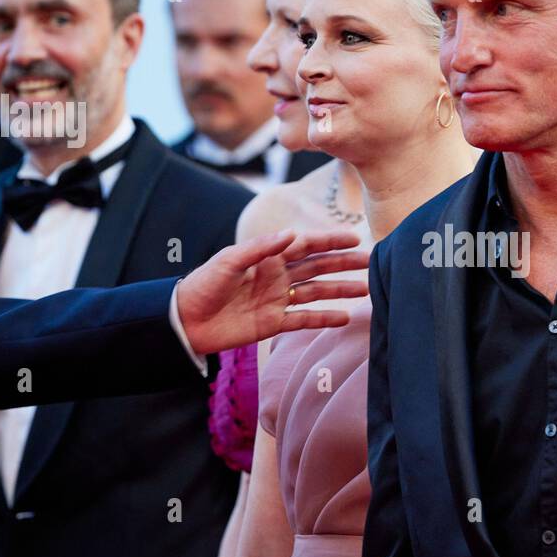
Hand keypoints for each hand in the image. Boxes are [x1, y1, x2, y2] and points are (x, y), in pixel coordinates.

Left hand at [177, 229, 368, 354]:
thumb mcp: (229, 260)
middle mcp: (277, 276)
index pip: (306, 245)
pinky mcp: (273, 323)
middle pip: (318, 267)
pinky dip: (324, 318)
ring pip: (316, 292)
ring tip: (366, 289)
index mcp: (268, 257)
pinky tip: (344, 318)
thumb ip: (261, 247)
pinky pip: (304, 320)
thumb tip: (292, 233)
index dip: (330, 241)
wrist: (186, 320)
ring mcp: (277, 299)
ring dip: (340, 290)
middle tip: (371, 261)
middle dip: (344, 263)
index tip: (354, 237)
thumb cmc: (203, 284)